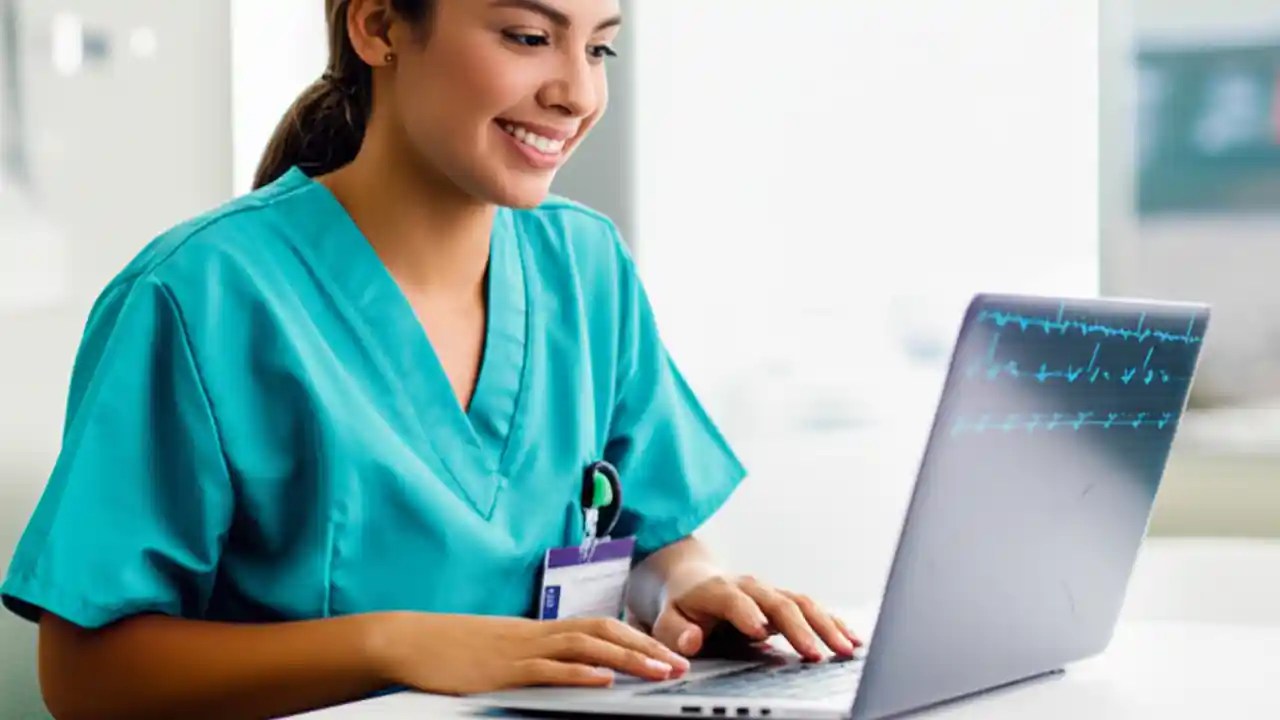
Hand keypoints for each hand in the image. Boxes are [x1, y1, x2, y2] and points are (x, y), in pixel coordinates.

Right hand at [374, 613, 690, 694]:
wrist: (407, 641)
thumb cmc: (450, 650)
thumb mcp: (500, 652)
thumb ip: (534, 658)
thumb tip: (567, 669)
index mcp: (539, 631)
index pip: (599, 627)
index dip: (637, 638)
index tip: (667, 653)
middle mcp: (536, 635)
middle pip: (603, 631)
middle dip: (645, 647)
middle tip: (679, 664)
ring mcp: (520, 650)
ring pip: (585, 646)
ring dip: (627, 658)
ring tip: (658, 671)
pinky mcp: (502, 670)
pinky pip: (547, 668)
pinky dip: (578, 671)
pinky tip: (602, 678)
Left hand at [651, 575, 861, 661]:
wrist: (693, 580)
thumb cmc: (681, 606)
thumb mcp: (666, 618)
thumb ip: (675, 631)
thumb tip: (691, 640)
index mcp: (718, 590)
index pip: (734, 600)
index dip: (747, 614)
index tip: (761, 632)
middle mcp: (749, 587)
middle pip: (778, 602)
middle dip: (799, 628)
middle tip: (816, 653)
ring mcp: (770, 593)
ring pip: (802, 603)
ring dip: (826, 625)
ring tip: (846, 648)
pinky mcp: (784, 602)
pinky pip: (812, 609)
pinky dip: (833, 623)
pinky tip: (852, 640)